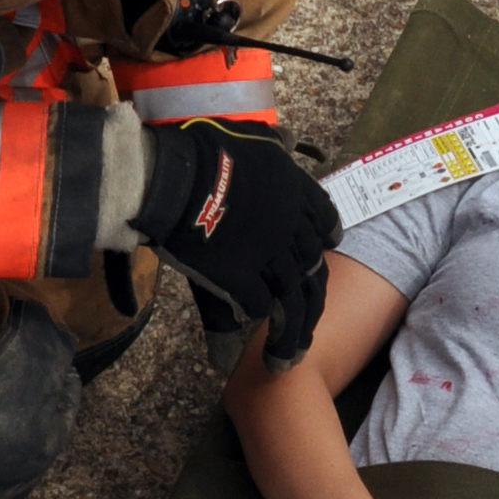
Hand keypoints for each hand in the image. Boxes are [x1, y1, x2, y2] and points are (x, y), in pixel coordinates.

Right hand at [136, 125, 342, 369]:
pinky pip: (261, 306)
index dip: (325, 243)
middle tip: (307, 330)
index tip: (323, 255)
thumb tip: (286, 137)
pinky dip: (259, 323)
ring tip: (286, 363)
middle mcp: (291, 227)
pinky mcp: (241, 277)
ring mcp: (268, 254)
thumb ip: (271, 143)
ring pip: (293, 302)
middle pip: (313, 273)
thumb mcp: (251, 136)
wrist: (173, 175)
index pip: (325, 223)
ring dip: (291, 336)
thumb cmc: (201, 149)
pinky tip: (253, 338)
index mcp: (296, 191)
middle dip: (312, 307)